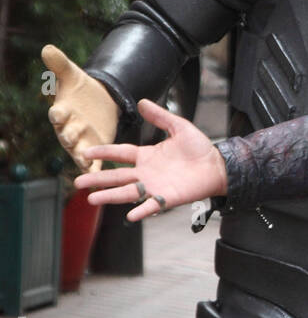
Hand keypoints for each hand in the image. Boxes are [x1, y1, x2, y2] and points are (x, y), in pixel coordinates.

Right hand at [42, 44, 120, 173]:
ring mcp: (81, 141)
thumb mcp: (74, 75)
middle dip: (69, 134)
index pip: (58, 113)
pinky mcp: (95, 148)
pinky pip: (92, 161)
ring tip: (84, 160)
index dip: (58, 113)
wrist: (101, 102)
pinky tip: (96, 173)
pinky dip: (93, 168)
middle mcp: (69, 129)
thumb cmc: (82, 89)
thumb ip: (60, 65)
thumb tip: (47, 48)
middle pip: (67, 133)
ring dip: (80, 154)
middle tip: (70, 136)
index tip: (58, 111)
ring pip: (78, 149)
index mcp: (63, 111)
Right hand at [73, 99, 227, 220]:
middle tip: (78, 181)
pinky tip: (130, 215)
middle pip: (117, 176)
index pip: (120, 153)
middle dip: (98, 179)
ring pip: (128, 192)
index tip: (86, 153)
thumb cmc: (200, 148)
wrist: (218, 166)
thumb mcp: (180, 127)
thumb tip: (142, 102)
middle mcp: (146, 172)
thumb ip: (161, 116)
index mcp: (147, 155)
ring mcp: (155, 186)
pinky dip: (142, 210)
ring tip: (92, 199)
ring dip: (110, 196)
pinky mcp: (168, 198)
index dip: (104, 152)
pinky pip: (152, 205)